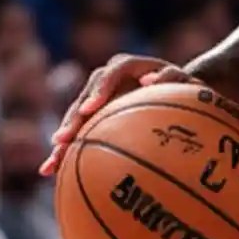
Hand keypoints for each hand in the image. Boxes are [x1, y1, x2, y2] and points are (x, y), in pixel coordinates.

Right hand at [39, 54, 192, 175]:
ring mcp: (100, 98)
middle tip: (63, 139)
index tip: (91, 108)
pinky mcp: (95, 116)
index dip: (99, 90)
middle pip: (86, 97)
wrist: (178, 95)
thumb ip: (174, 77)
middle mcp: (110, 80)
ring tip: (52, 161)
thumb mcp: (188, 83)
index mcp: (131, 67)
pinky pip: (78, 133)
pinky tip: (50, 171)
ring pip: (76, 116)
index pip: (112, 72)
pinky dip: (65, 151)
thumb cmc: (187, 89)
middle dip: (72, 119)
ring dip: (65, 138)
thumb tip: (152, 80)